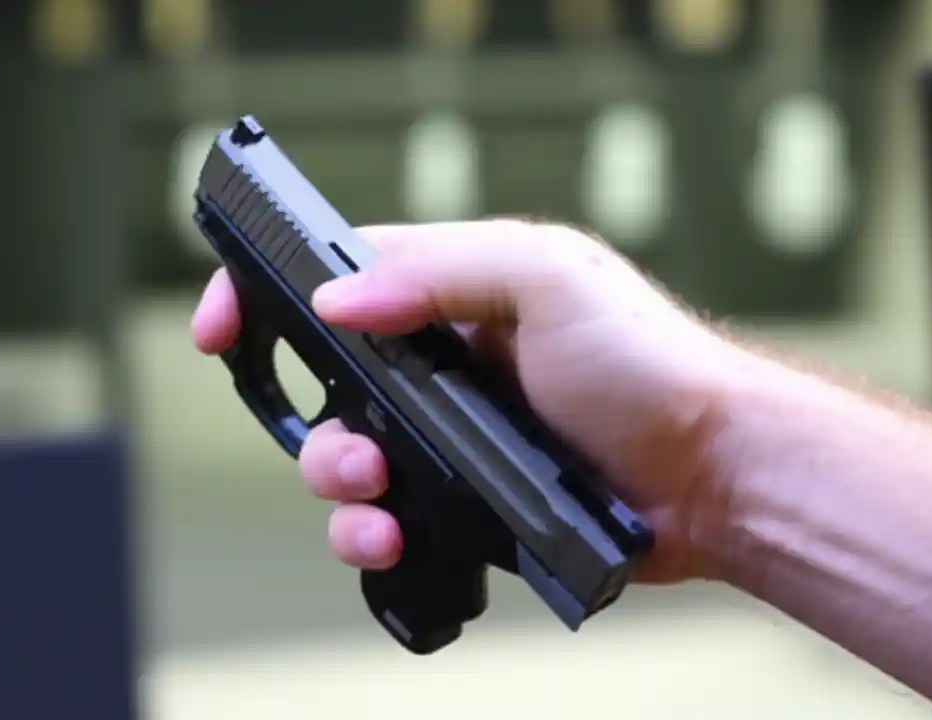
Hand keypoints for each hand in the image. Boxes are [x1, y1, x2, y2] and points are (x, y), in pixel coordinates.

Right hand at [191, 219, 741, 583]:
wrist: (708, 475)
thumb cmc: (647, 365)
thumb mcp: (547, 277)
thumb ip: (439, 271)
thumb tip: (338, 301)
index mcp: (453, 294)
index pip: (335, 281)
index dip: (266, 298)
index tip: (222, 326)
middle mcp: (442, 365)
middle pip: (328, 388)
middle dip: (316, 424)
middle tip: (358, 451)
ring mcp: (450, 437)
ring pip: (346, 462)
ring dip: (339, 485)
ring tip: (378, 497)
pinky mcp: (463, 500)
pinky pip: (386, 518)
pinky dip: (370, 535)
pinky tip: (391, 539)